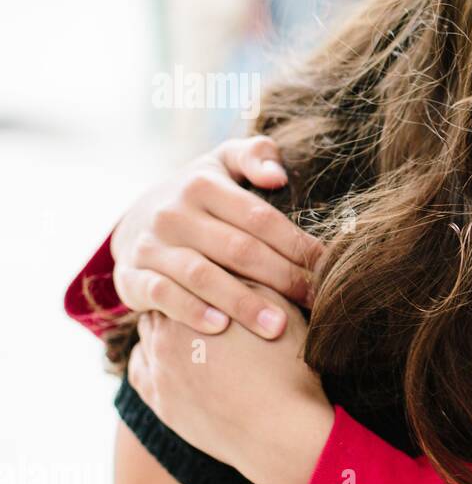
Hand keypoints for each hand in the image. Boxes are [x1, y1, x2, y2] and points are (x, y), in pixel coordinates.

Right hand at [111, 136, 323, 338]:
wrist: (136, 219)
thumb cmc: (200, 194)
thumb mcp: (224, 163)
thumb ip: (256, 155)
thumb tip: (278, 177)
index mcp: (203, 184)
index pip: (260, 218)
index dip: (297, 244)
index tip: (327, 267)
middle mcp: (174, 214)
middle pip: (238, 249)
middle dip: (282, 278)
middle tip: (315, 301)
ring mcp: (151, 246)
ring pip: (201, 275)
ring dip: (243, 303)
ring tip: (277, 327)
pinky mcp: (132, 277)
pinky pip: (163, 295)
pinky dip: (191, 311)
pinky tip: (220, 327)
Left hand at [128, 284, 333, 483]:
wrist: (281, 431)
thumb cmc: (286, 366)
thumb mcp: (276, 307)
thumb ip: (249, 275)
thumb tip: (240, 252)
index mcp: (191, 305)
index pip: (183, 274)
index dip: (201, 275)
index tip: (213, 277)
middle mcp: (164, 335)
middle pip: (163, 304)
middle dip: (181, 301)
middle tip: (205, 302)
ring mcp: (158, 372)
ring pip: (149, 337)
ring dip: (166, 331)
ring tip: (193, 332)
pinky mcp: (160, 403)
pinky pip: (141, 371)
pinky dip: (152, 362)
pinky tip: (174, 360)